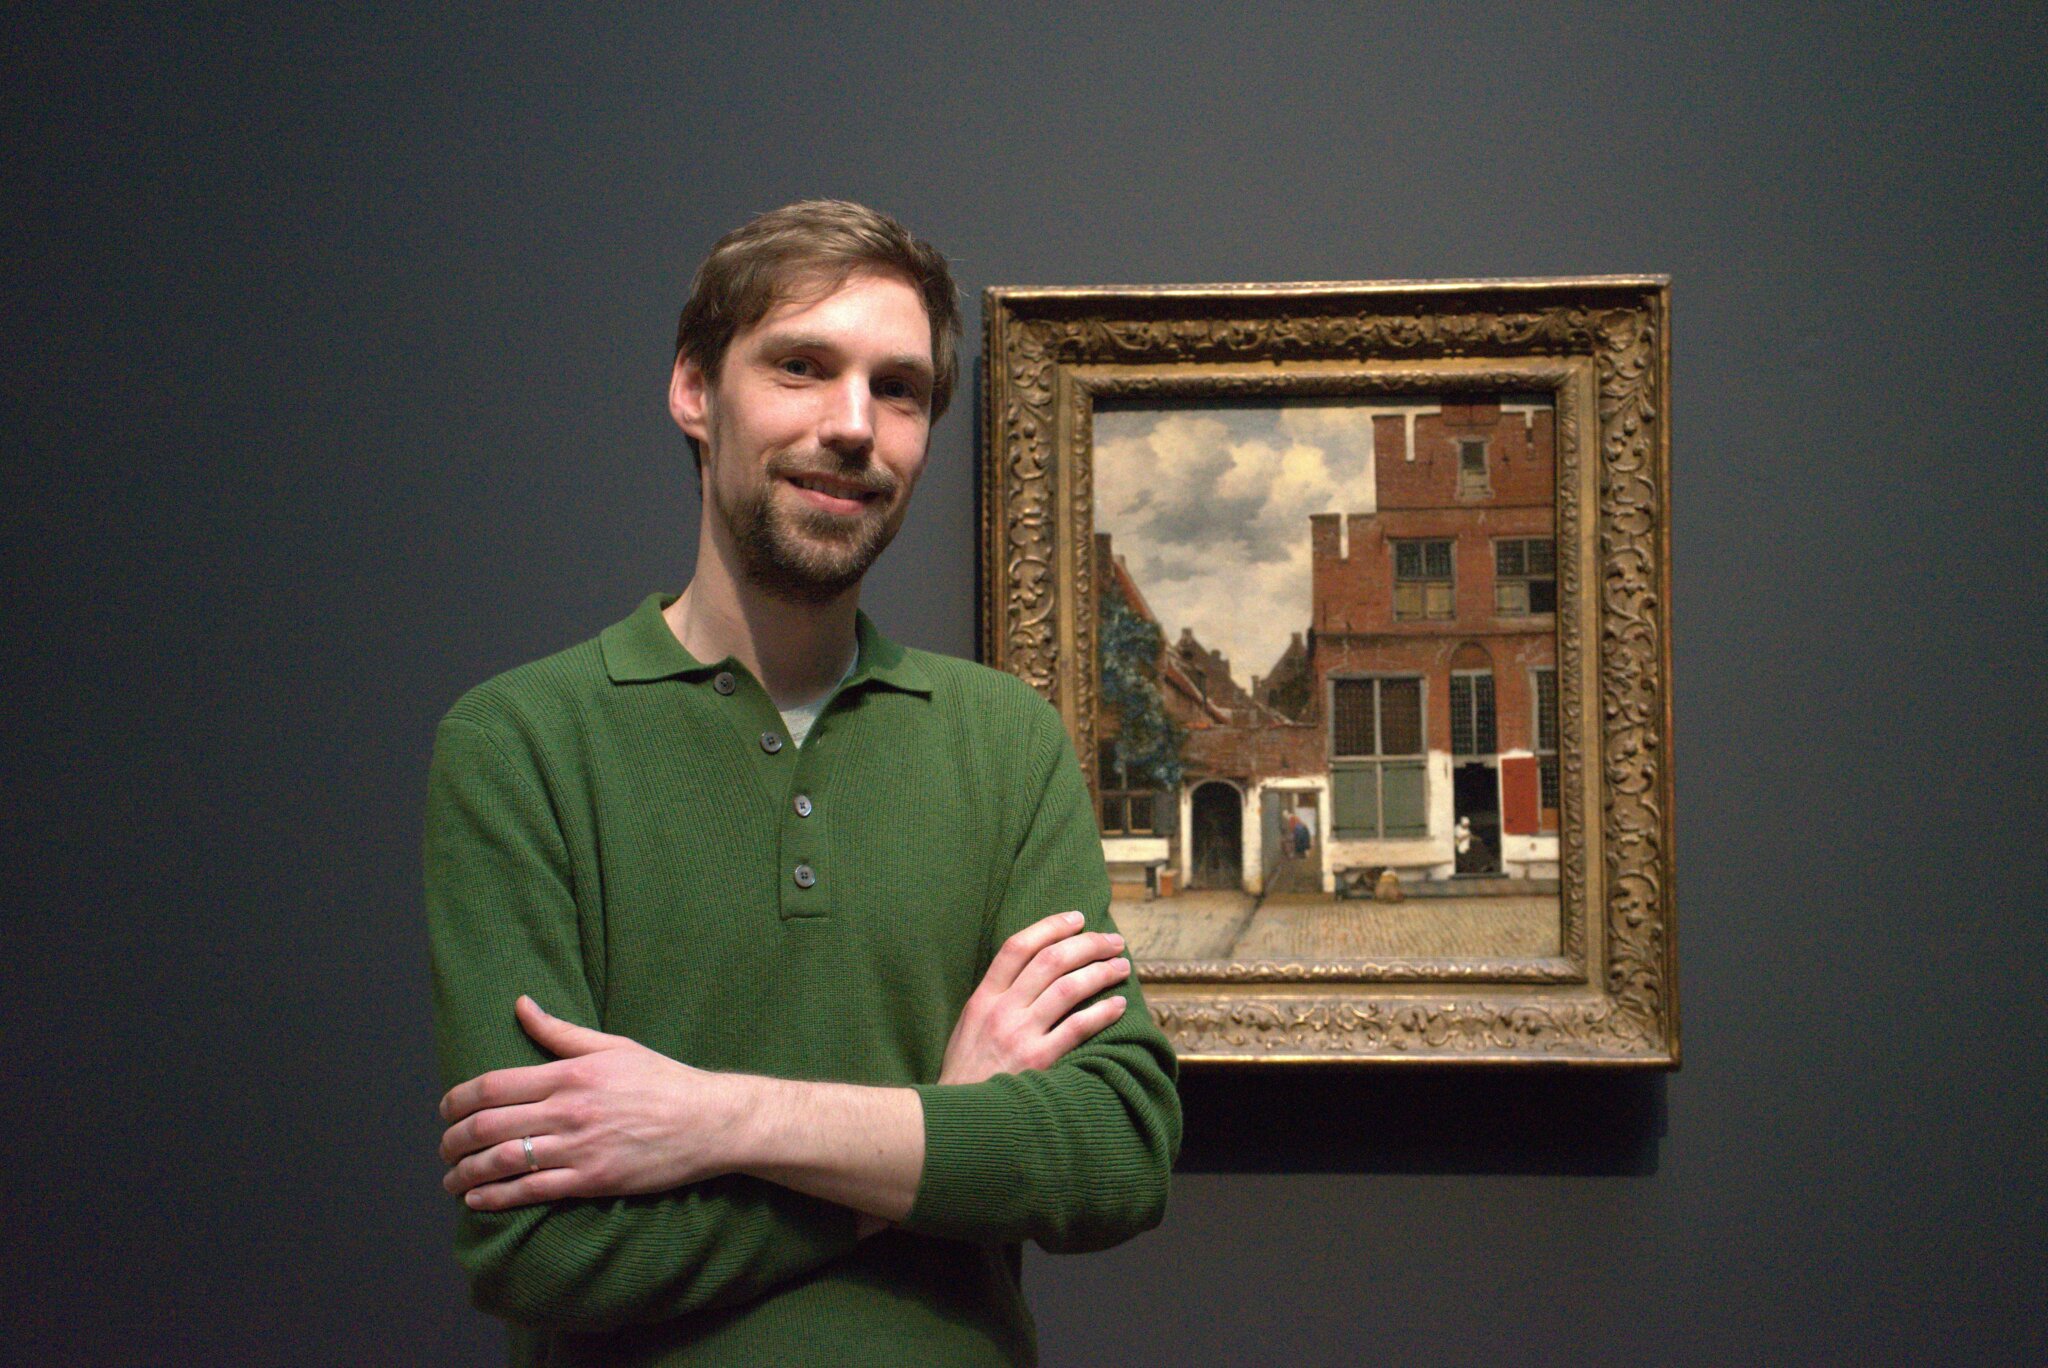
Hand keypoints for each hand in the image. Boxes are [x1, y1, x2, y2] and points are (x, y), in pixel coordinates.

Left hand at [438, 996, 742, 1210]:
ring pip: (504, 1162)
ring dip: (466, 1173)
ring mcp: (579, 1148)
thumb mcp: (613, 1046)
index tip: (445, 1110)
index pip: (494, 1085)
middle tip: (444, 1148)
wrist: (707, 1120)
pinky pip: (532, 1191)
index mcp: (571, 1074)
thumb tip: (521, 1005)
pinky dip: (497, 1198)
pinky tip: (477, 1200)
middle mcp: (569, 1110)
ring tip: (451, 1179)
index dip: (458, 1100)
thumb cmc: (661, 1080)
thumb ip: (561, 1032)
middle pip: (489, 1125)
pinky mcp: (592, 1180)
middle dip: (454, 1140)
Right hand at [939, 910, 1130, 1084]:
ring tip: (1122, 968)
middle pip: (1050, 960)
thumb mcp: (969, 1026)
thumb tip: (1033, 971)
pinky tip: (1119, 1006)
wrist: (956, 1118)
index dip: (1050, 926)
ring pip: (1068, 988)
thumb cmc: (967, 1073)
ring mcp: (1020, 1034)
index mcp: (983, 997)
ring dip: (1101, 972)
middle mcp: (1002, 1010)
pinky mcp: (1038, 1062)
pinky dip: (1102, 1013)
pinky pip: (1078, 1028)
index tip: (1077, 918)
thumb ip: (995, 998)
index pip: (1017, 947)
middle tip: (1113, 941)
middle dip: (1088, 944)